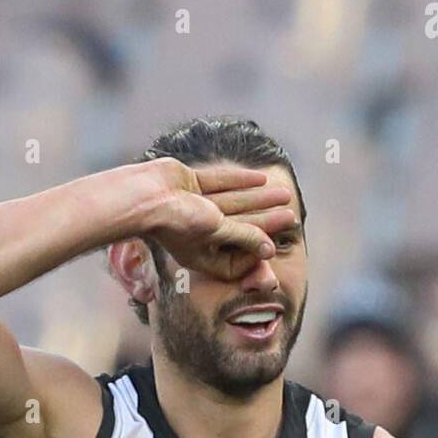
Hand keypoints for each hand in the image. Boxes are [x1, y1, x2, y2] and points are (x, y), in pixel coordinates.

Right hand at [142, 158, 296, 281]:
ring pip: (235, 204)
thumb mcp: (217, 231)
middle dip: (266, 221)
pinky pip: (221, 183)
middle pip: (241, 227)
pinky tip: (261, 179)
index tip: (274, 245)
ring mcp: (195, 208)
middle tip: (292, 216)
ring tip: (284, 194)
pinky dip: (240, 181)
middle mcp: (199, 234)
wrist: (145, 196)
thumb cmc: (177, 221)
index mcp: (202, 255)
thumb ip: (244, 236)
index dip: (257, 251)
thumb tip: (269, 249)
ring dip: (259, 200)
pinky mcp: (191, 185)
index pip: (237, 258)